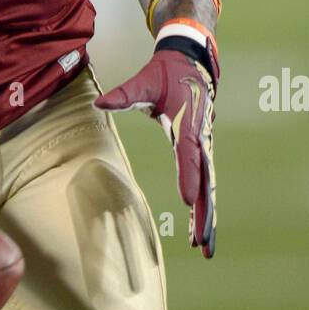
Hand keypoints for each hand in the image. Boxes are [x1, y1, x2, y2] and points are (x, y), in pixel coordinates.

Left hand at [96, 49, 216, 257]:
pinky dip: (204, 206)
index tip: (187, 202)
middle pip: (205, 181)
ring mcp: (205, 145)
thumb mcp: (144, 81)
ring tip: (206, 248)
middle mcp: (201, 138)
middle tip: (201, 242)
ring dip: (207, 217)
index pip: (189, 156)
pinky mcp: (203, 149)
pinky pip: (205, 182)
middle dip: (203, 213)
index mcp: (188, 124)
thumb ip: (123, 95)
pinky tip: (199, 228)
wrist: (191, 61)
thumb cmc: (166, 73)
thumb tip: (99, 103)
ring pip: (208, 187)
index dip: (189, 178)